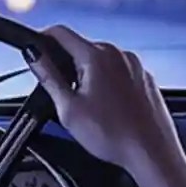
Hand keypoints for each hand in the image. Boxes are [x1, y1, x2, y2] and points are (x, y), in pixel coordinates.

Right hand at [23, 25, 180, 174]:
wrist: (152, 154)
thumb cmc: (113, 135)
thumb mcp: (68, 108)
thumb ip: (48, 76)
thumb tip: (33, 54)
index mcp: (97, 56)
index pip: (61, 32)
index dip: (42, 37)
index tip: (34, 48)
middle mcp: (118, 54)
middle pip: (81, 48)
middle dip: (66, 64)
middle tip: (61, 93)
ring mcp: (135, 65)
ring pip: (100, 60)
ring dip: (87, 75)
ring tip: (89, 107)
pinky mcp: (145, 78)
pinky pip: (118, 71)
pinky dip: (107, 82)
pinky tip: (107, 108)